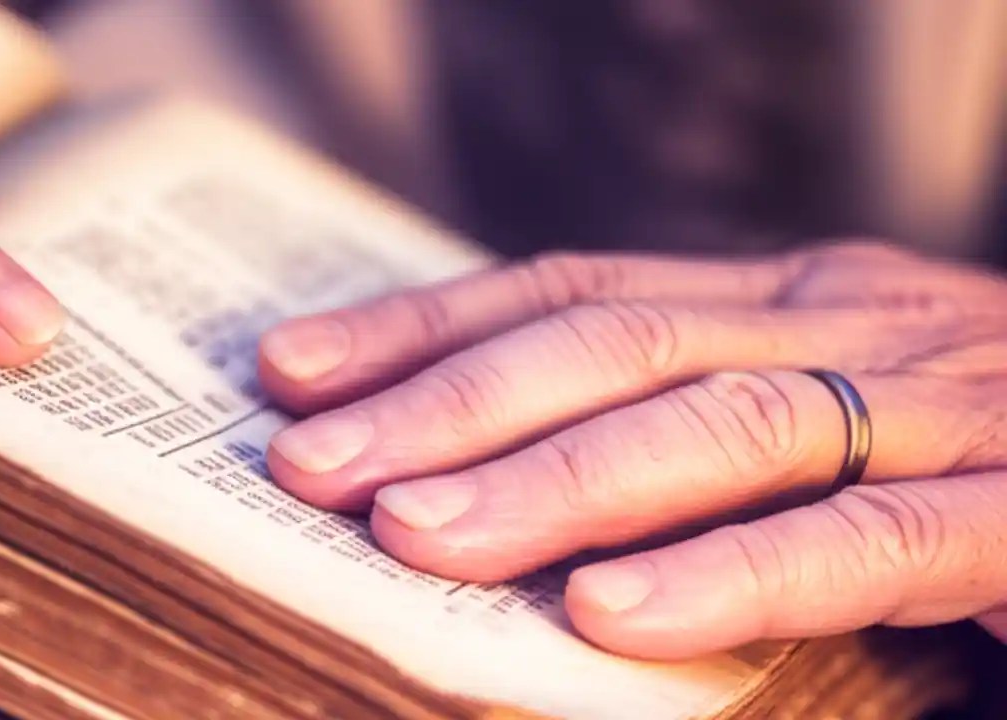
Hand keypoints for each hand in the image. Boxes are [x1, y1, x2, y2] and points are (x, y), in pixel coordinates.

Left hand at [259, 241, 1006, 658]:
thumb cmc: (984, 457)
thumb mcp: (819, 418)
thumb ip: (689, 441)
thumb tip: (500, 483)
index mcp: (787, 303)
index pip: (571, 289)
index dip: (424, 325)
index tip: (295, 370)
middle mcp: (851, 324)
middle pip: (613, 345)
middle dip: (449, 403)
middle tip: (308, 461)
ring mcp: (948, 403)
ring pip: (721, 422)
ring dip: (554, 481)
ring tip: (413, 536)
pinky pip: (869, 538)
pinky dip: (734, 574)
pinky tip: (612, 616)